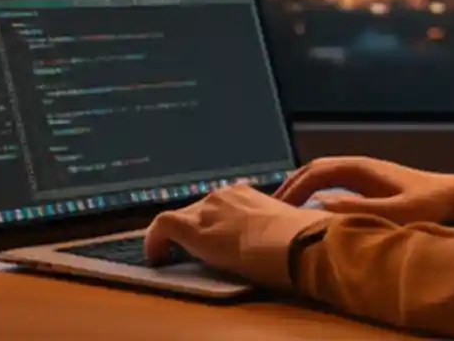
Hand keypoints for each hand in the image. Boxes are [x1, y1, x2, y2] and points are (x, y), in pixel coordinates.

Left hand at [144, 184, 331, 285]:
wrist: (293, 244)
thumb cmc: (299, 240)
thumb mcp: (286, 228)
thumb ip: (274, 228)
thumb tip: (280, 241)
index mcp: (248, 194)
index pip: (220, 205)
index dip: (213, 223)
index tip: (215, 239)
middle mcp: (224, 195)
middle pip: (197, 211)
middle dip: (192, 231)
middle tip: (191, 254)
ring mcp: (208, 209)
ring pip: (180, 218)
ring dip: (177, 238)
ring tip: (173, 258)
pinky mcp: (192, 228)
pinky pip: (161, 227)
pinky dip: (154, 241)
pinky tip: (157, 258)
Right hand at [274, 156, 453, 224]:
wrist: (451, 195)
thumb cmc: (428, 203)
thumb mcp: (398, 210)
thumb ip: (361, 209)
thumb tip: (322, 204)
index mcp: (361, 168)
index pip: (316, 173)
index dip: (294, 188)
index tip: (278, 207)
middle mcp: (357, 166)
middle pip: (313, 170)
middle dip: (290, 186)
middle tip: (270, 209)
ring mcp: (361, 173)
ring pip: (320, 175)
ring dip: (300, 188)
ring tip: (282, 210)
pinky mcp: (365, 183)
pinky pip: (331, 182)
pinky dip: (313, 191)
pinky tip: (307, 209)